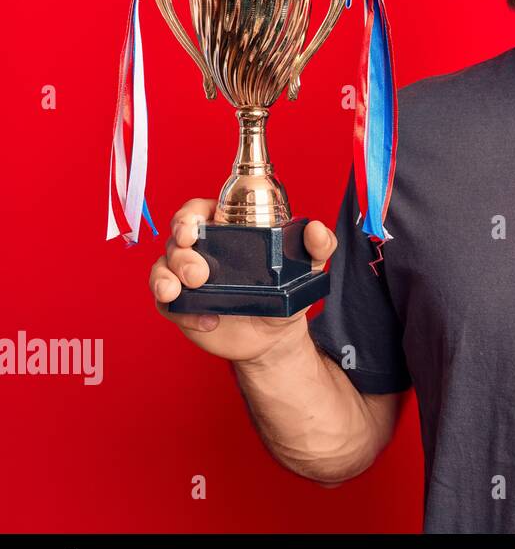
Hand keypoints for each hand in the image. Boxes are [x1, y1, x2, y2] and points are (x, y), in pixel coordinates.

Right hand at [149, 198, 337, 363]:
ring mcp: (187, 278)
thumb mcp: (307, 267)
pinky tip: (207, 321)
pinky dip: (180, 312)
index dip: (188, 215)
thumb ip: (319, 245)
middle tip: (199, 273)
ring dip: (166, 278)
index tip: (193, 228)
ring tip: (187, 291)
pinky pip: (167, 305)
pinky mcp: (182, 307)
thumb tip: (316, 229)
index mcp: (227, 230)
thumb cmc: (288, 291)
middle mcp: (202, 250)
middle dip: (180, 252)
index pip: (197, 212)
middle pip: (175, 240)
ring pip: (162, 268)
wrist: (276, 336)